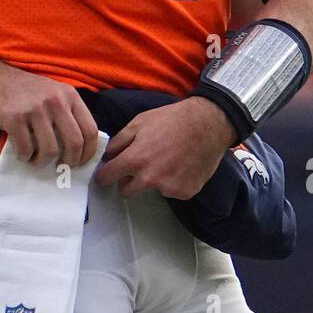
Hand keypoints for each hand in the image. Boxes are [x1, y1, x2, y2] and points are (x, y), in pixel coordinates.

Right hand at [0, 58, 98, 167]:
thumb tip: (80, 147)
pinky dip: (25, 157)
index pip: (90, 129)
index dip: (88, 152)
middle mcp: (55, 100)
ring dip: (43, 161)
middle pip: (74, 143)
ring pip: (50, 150)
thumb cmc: (22, 90)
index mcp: (69, 95)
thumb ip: (67, 113)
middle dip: (70, 161)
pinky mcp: (14, 118)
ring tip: (36, 159)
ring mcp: (34, 109)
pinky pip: (26, 149)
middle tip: (61, 166)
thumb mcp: (52, 93)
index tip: (81, 163)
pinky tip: (22, 153)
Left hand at [93, 97, 237, 200]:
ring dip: (153, 180)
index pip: (106, 178)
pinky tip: (181, 165)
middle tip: (139, 166)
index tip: (105, 175)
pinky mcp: (184, 192)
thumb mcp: (140, 122)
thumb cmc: (173, 120)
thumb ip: (119, 141)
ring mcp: (168, 188)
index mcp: (135, 159)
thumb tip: (108, 155)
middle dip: (127, 181)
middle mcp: (150, 178)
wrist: (208, 124)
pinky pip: (171, 191)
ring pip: (151, 190)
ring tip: (167, 160)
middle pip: (126, 192)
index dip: (104, 176)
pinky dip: (173, 182)